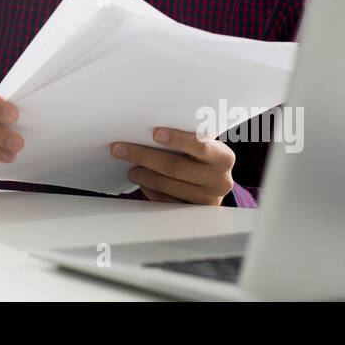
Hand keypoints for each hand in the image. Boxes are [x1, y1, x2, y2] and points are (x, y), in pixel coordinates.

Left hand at [110, 127, 234, 204]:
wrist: (215, 185)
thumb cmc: (203, 159)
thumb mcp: (204, 147)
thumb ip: (188, 140)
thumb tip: (148, 130)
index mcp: (223, 157)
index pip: (199, 145)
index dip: (177, 139)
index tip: (155, 133)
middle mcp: (220, 180)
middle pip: (175, 167)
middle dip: (144, 156)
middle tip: (120, 149)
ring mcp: (207, 200)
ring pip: (166, 185)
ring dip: (143, 174)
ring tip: (130, 167)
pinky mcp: (193, 214)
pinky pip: (165, 202)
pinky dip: (149, 190)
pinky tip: (142, 181)